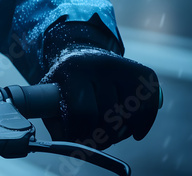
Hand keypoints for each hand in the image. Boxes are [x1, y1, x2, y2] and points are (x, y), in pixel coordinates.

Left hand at [40, 47, 160, 149]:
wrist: (84, 55)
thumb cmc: (66, 84)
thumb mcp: (51, 97)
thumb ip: (55, 122)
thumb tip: (71, 144)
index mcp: (73, 70)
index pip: (83, 110)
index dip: (81, 133)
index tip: (77, 143)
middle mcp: (100, 64)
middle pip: (109, 115)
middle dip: (102, 136)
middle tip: (96, 143)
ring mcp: (124, 67)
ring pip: (130, 114)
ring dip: (121, 133)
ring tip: (109, 135)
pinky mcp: (143, 73)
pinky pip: (149, 108)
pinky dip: (142, 126)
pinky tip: (134, 134)